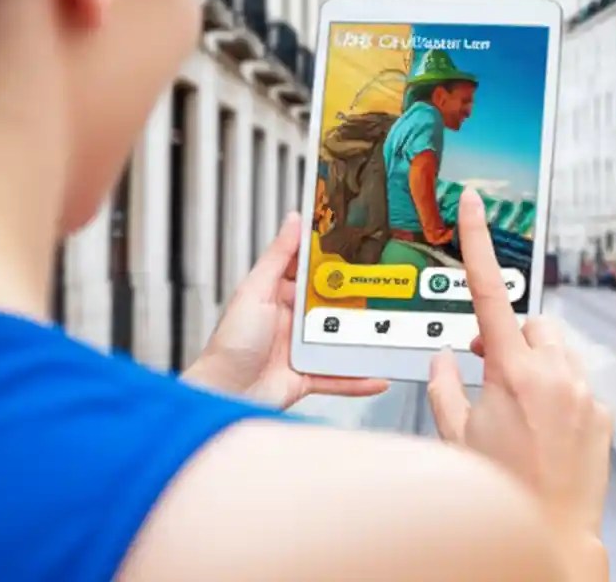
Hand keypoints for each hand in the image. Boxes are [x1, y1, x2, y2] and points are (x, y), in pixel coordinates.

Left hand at [183, 213, 389, 408]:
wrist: (224, 394)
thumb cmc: (230, 344)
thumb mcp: (255, 291)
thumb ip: (277, 257)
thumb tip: (293, 220)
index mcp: (278, 297)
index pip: (310, 272)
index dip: (333, 259)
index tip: (360, 246)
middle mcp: (291, 322)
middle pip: (332, 305)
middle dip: (358, 299)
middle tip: (387, 286)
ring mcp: (302, 350)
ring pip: (341, 341)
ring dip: (364, 340)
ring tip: (390, 332)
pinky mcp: (309, 377)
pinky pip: (340, 376)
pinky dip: (359, 379)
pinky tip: (379, 376)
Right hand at [428, 190, 611, 579]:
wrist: (552, 531)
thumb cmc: (500, 490)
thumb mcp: (455, 438)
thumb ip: (444, 388)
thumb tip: (443, 360)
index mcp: (511, 372)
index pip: (488, 293)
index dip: (476, 243)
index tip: (474, 206)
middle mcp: (555, 373)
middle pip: (530, 323)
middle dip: (509, 339)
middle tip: (488, 371)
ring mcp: (584, 391)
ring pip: (556, 349)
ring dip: (535, 361)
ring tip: (517, 404)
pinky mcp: (602, 411)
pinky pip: (577, 382)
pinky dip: (558, 392)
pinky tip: (543, 428)